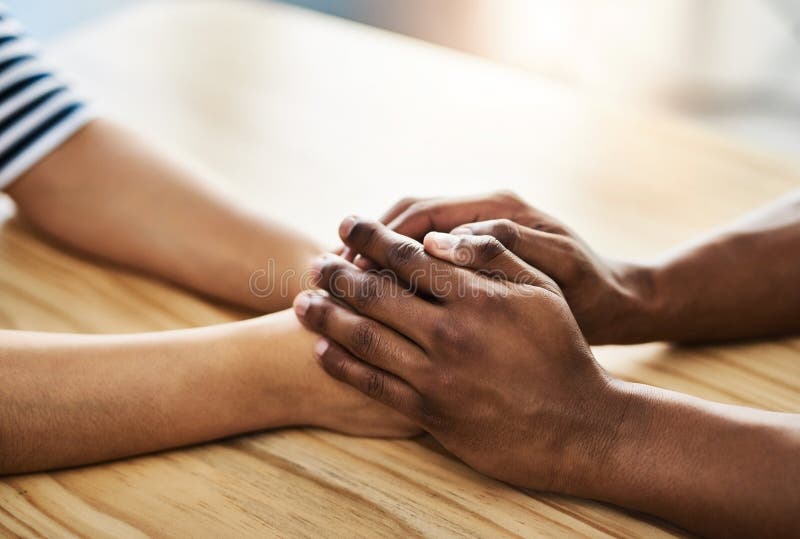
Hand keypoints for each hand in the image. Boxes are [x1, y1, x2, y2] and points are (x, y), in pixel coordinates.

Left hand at [294, 218, 628, 490]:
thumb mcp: (542, 291)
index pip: (407, 256)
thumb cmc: (562, 351)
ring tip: (302, 302)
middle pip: (375, 295)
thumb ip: (493, 255)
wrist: (577, 427)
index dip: (371, 236)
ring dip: (328, 317)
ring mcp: (436, 377)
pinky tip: (323, 350)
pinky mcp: (429, 413)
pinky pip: (374, 385)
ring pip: (365, 339)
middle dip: (338, 274)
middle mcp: (449, 334)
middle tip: (314, 263)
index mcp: (476, 297)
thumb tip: (437, 237)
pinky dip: (343, 365)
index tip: (346, 222)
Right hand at [371, 192, 653, 343]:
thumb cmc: (591, 287)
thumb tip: (446, 243)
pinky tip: (380, 297)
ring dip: (378, 258)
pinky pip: (428, 259)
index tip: (351, 266)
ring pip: (412, 237)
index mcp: (499, 208)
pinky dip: (400, 273)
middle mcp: (483, 212)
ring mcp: (478, 232)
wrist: (618, 300)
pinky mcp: (477, 255)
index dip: (382, 238)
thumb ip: (507, 248)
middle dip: (367, 244)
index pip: (422, 213)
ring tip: (344, 284)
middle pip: (408, 218)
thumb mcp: (557, 266)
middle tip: (331, 271)